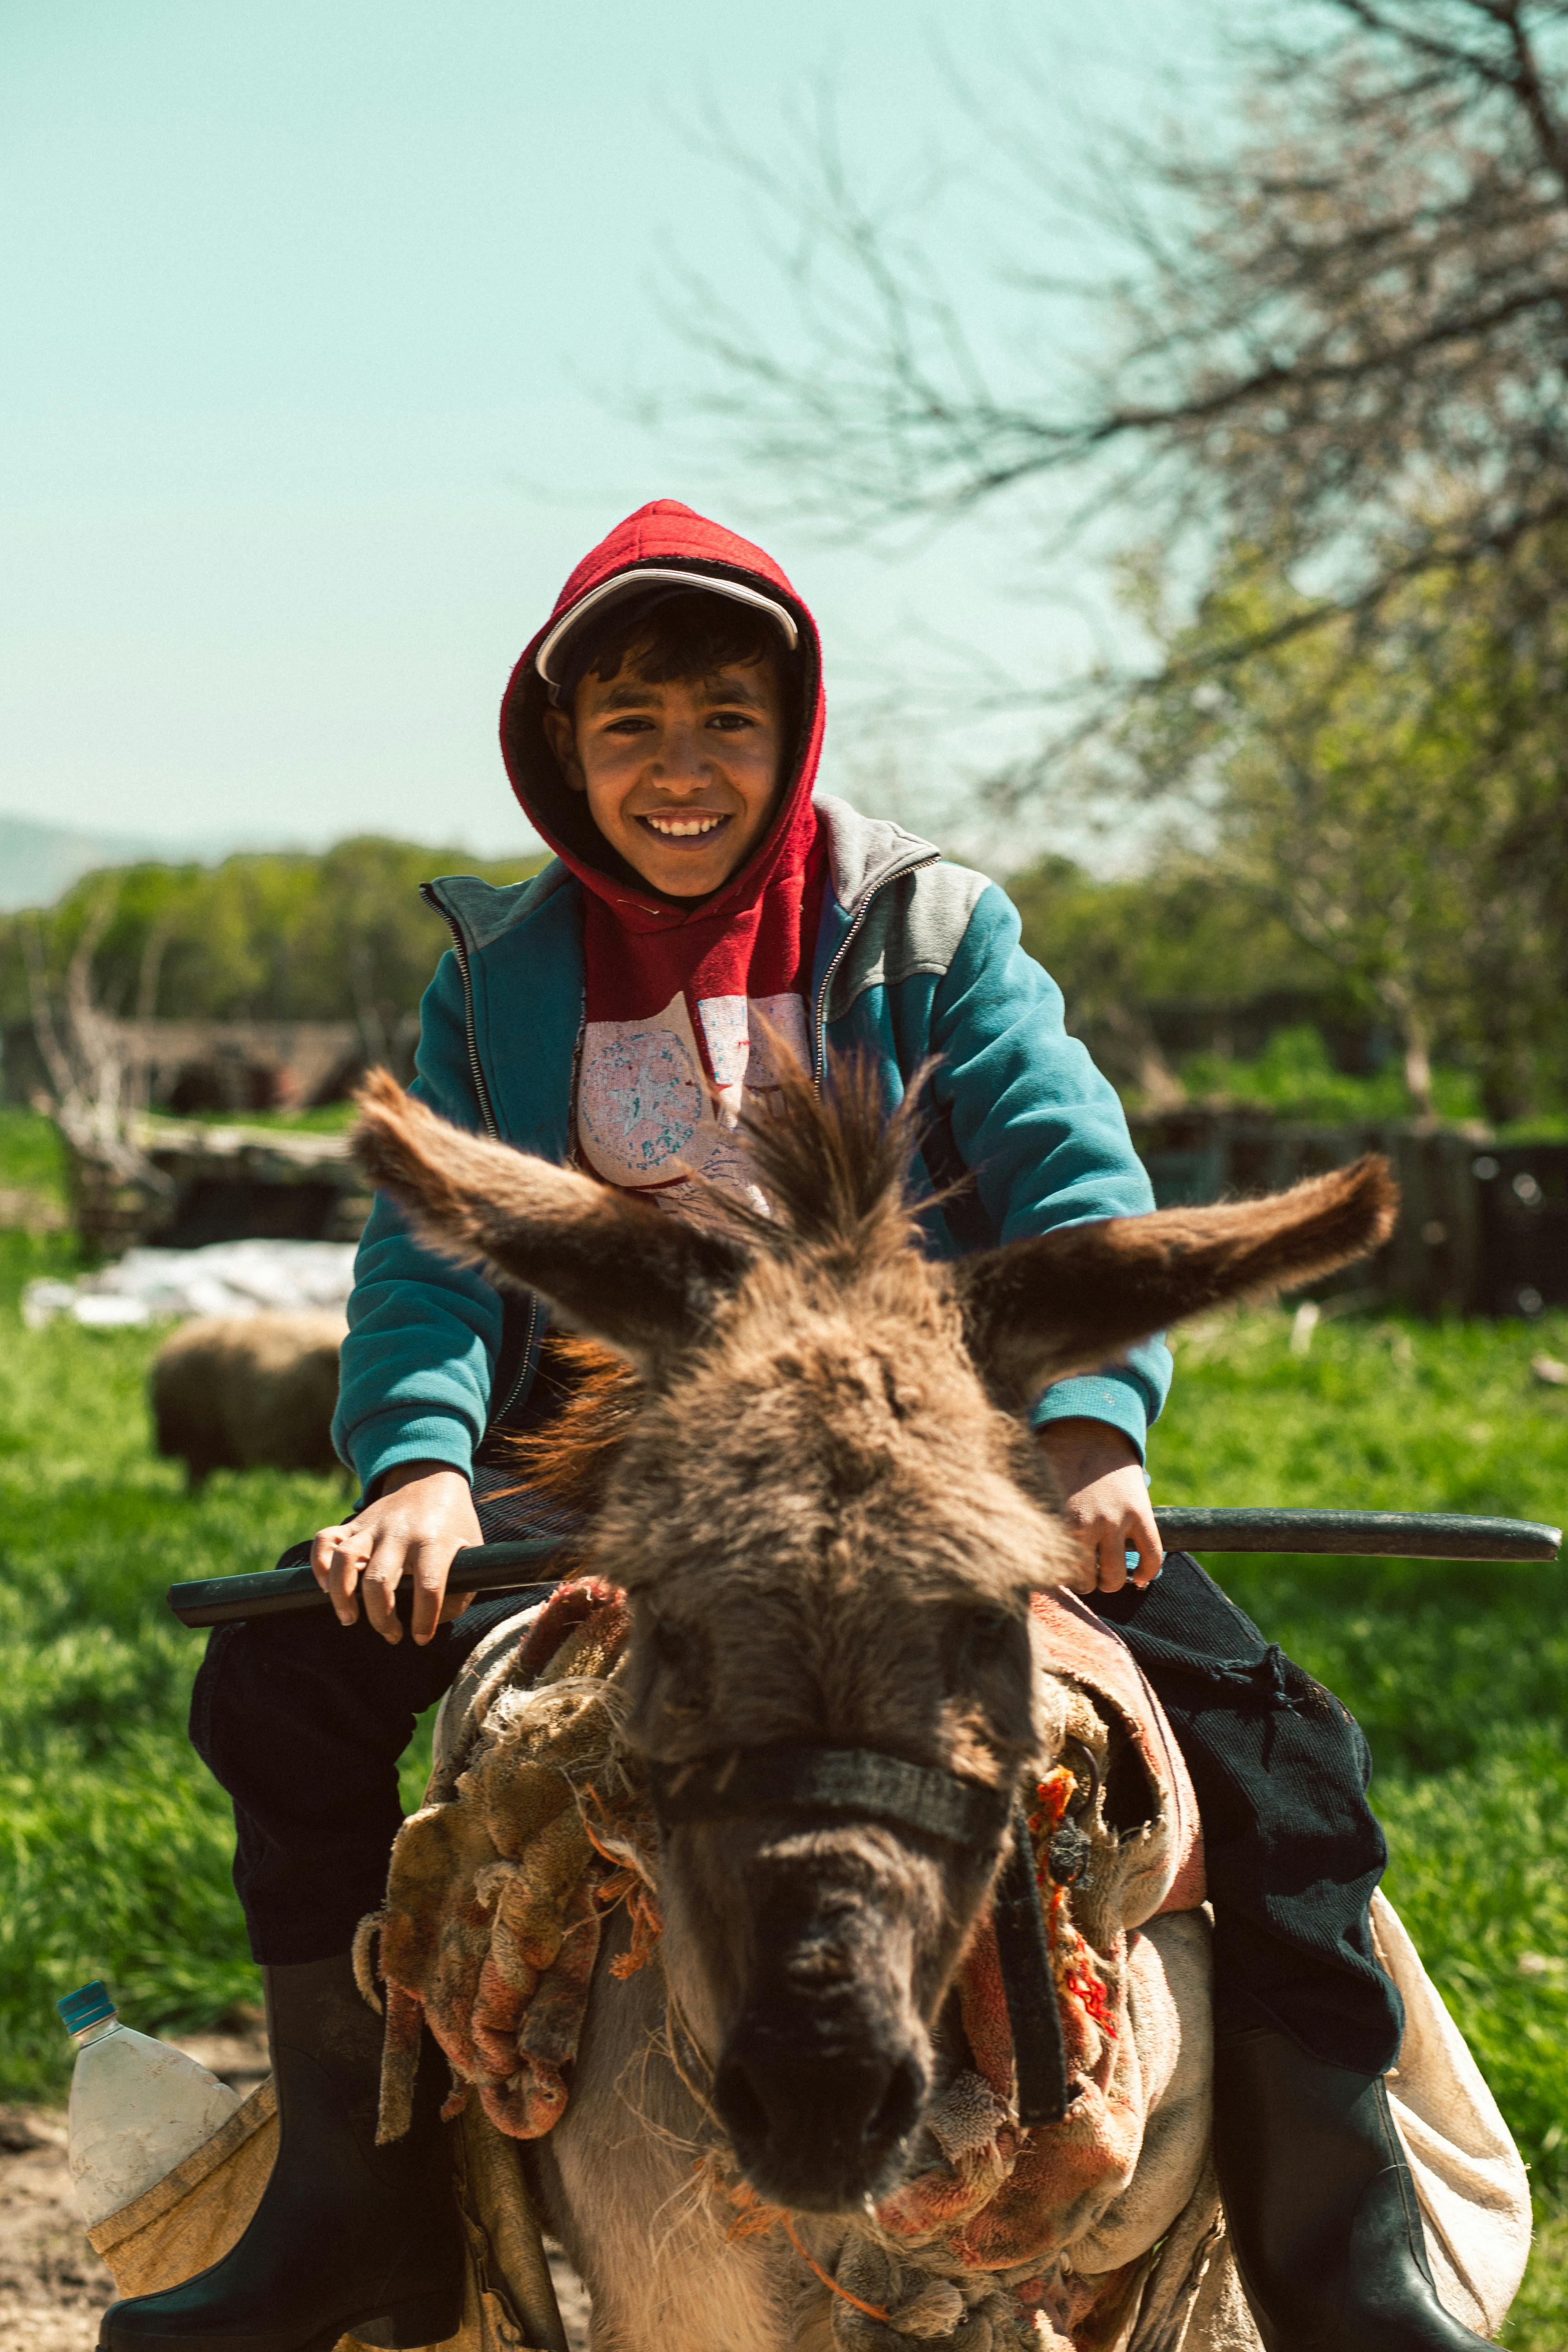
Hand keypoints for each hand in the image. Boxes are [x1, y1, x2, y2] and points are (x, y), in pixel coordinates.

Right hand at [311, 1462, 482, 1646]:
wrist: (432, 1479)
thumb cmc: (453, 1525)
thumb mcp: (472, 1552)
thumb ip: (461, 1590)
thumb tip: (433, 1624)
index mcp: (435, 1540)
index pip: (428, 1586)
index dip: (423, 1619)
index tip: (421, 1638)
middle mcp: (400, 1532)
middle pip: (379, 1580)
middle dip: (381, 1617)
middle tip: (391, 1634)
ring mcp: (373, 1525)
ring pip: (345, 1559)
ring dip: (342, 1596)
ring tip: (350, 1618)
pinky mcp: (353, 1523)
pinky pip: (325, 1540)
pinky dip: (319, 1564)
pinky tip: (326, 1587)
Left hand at [1037, 1419, 1162, 1595]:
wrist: (1091, 1429)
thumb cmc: (1056, 1460)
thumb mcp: (1035, 1489)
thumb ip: (1027, 1517)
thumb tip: (1005, 1543)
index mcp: (1055, 1520)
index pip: (1052, 1572)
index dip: (1054, 1578)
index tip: (1056, 1574)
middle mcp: (1084, 1525)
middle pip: (1084, 1581)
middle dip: (1083, 1582)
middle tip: (1083, 1572)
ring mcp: (1115, 1520)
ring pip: (1114, 1577)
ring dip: (1109, 1582)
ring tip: (1105, 1573)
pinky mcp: (1140, 1514)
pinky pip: (1151, 1556)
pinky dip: (1146, 1573)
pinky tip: (1138, 1576)